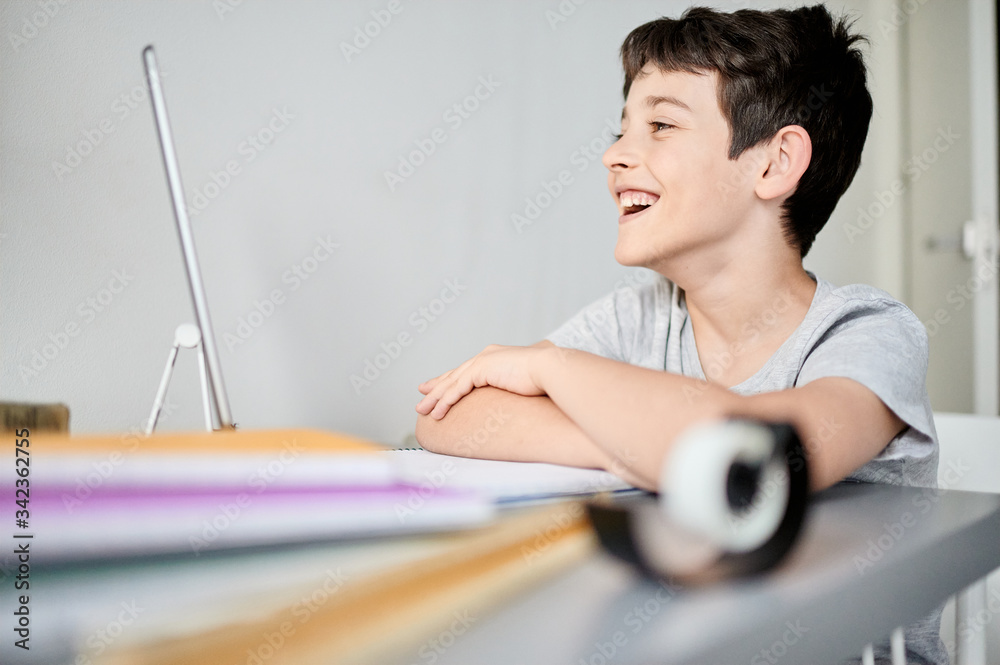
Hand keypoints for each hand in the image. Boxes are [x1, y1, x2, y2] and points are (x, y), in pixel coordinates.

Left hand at [416, 344, 549, 418]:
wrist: (553, 368)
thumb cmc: (548, 378)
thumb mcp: (528, 382)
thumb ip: (519, 385)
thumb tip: (526, 395)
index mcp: (497, 356)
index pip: (468, 370)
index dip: (452, 379)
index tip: (438, 387)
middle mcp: (487, 355)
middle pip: (455, 374)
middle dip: (437, 386)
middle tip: (422, 394)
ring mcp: (483, 360)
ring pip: (452, 382)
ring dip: (435, 397)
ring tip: (422, 410)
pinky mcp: (481, 370)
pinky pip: (457, 388)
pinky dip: (445, 401)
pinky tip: (436, 413)